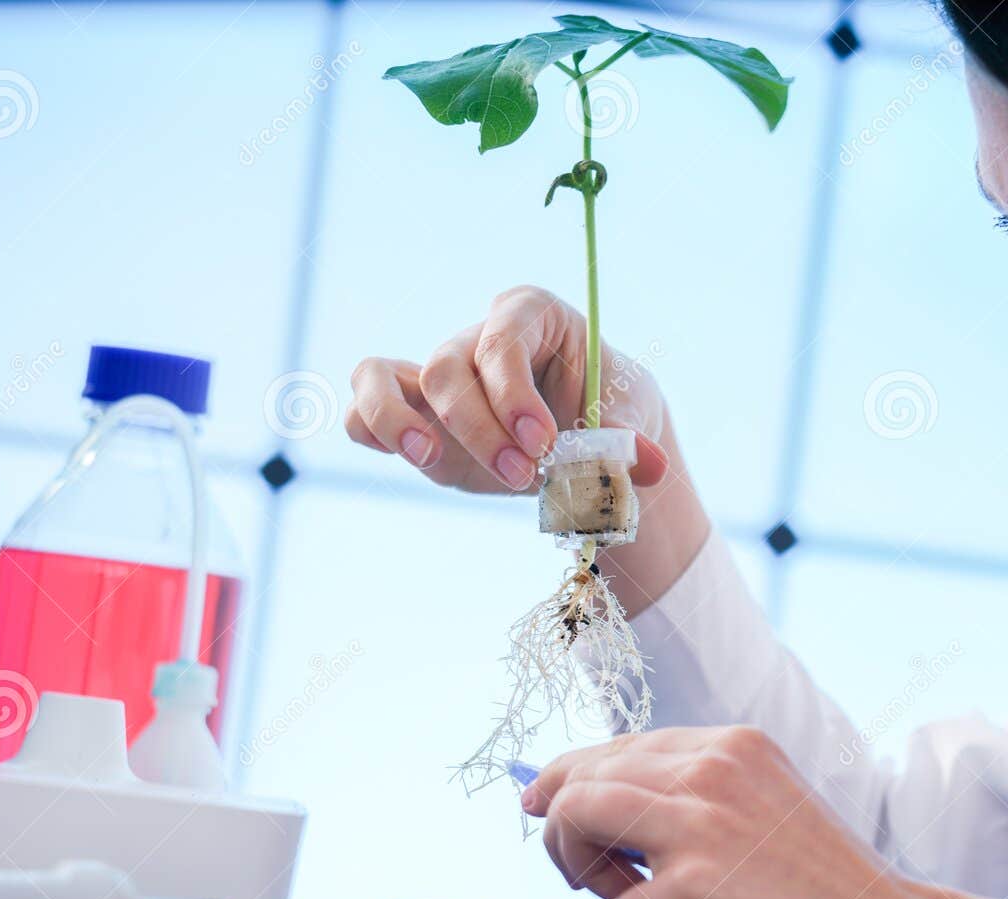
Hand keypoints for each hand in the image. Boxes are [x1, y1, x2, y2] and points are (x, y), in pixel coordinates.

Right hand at [346, 284, 667, 492]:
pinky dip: (374, 431)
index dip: (514, 391)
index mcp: (532, 315)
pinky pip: (362, 409)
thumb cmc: (610, 409)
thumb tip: (644, 465)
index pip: (504, 336)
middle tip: (524, 473)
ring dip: (399, 423)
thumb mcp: (631, 417)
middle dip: (480, 427)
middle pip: (448, 367)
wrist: (590, 437)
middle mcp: (476, 336)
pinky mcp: (415, 414)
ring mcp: (437, 373)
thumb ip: (630, 439)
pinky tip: (416, 458)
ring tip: (431, 461)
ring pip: (381, 376)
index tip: (544, 443)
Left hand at [521, 725, 949, 898]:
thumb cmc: (828, 893)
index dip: (568, 778)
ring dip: (584, 874)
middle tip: (585, 880)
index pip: (619, 746)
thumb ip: (695, 796)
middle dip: (563, 830)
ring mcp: (699, 825)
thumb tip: (589, 804)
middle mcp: (712, 768)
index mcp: (732, 744)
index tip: (541, 805)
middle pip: (582, 775)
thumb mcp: (762, 810)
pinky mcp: (690, 891)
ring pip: (575, 818)